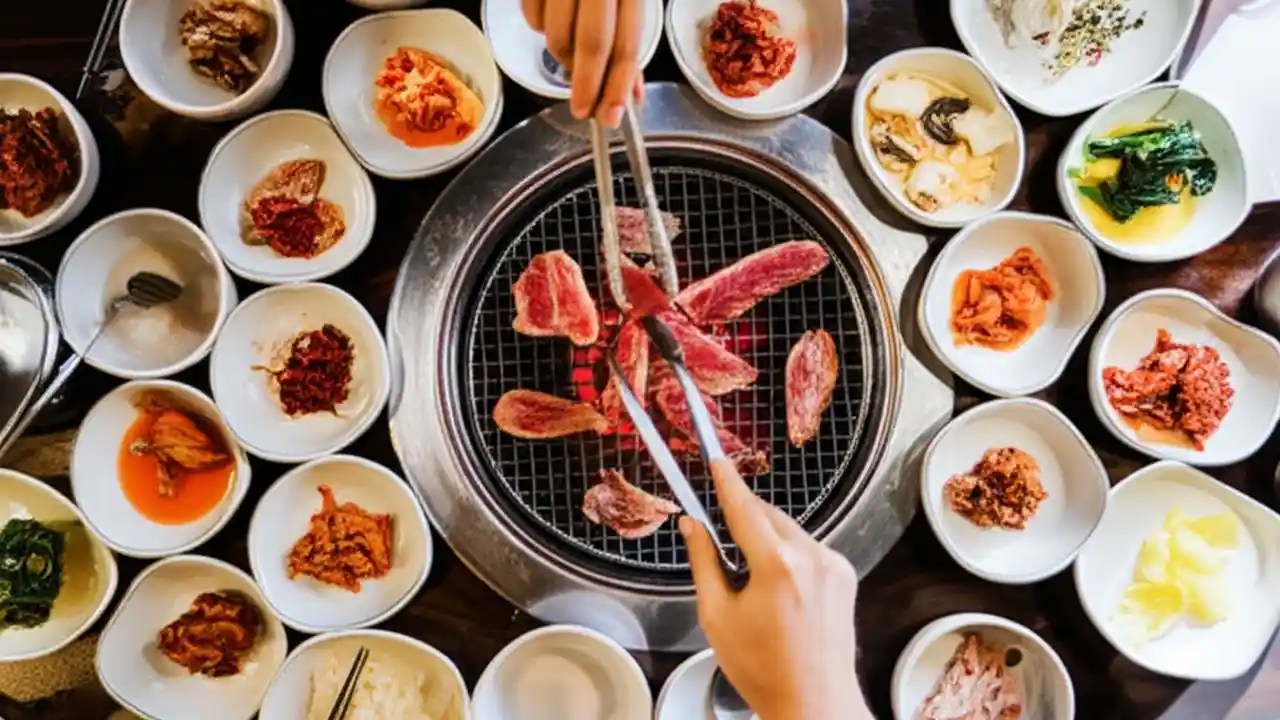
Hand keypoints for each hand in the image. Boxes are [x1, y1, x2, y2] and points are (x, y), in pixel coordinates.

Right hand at [521, 0, 644, 126]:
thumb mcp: (626, 1)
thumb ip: (628, 40)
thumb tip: (631, 91)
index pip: (626, 47)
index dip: (617, 87)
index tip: (611, 115)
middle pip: (592, 45)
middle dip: (587, 86)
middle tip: (582, 109)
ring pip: (558, 39)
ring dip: (564, 58)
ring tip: (571, 50)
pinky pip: (532, 19)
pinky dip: (540, 29)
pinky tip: (552, 22)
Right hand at [681, 459, 873, 719]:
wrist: (815, 702)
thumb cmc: (761, 668)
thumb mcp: (717, 616)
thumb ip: (704, 562)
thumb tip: (692, 525)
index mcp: (776, 565)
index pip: (744, 508)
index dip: (727, 481)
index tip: (716, 458)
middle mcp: (811, 556)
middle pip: (768, 516)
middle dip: (743, 517)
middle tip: (719, 535)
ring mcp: (833, 564)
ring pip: (789, 531)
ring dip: (766, 538)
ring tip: (750, 579)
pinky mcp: (845, 574)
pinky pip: (809, 548)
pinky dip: (789, 555)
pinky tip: (779, 588)